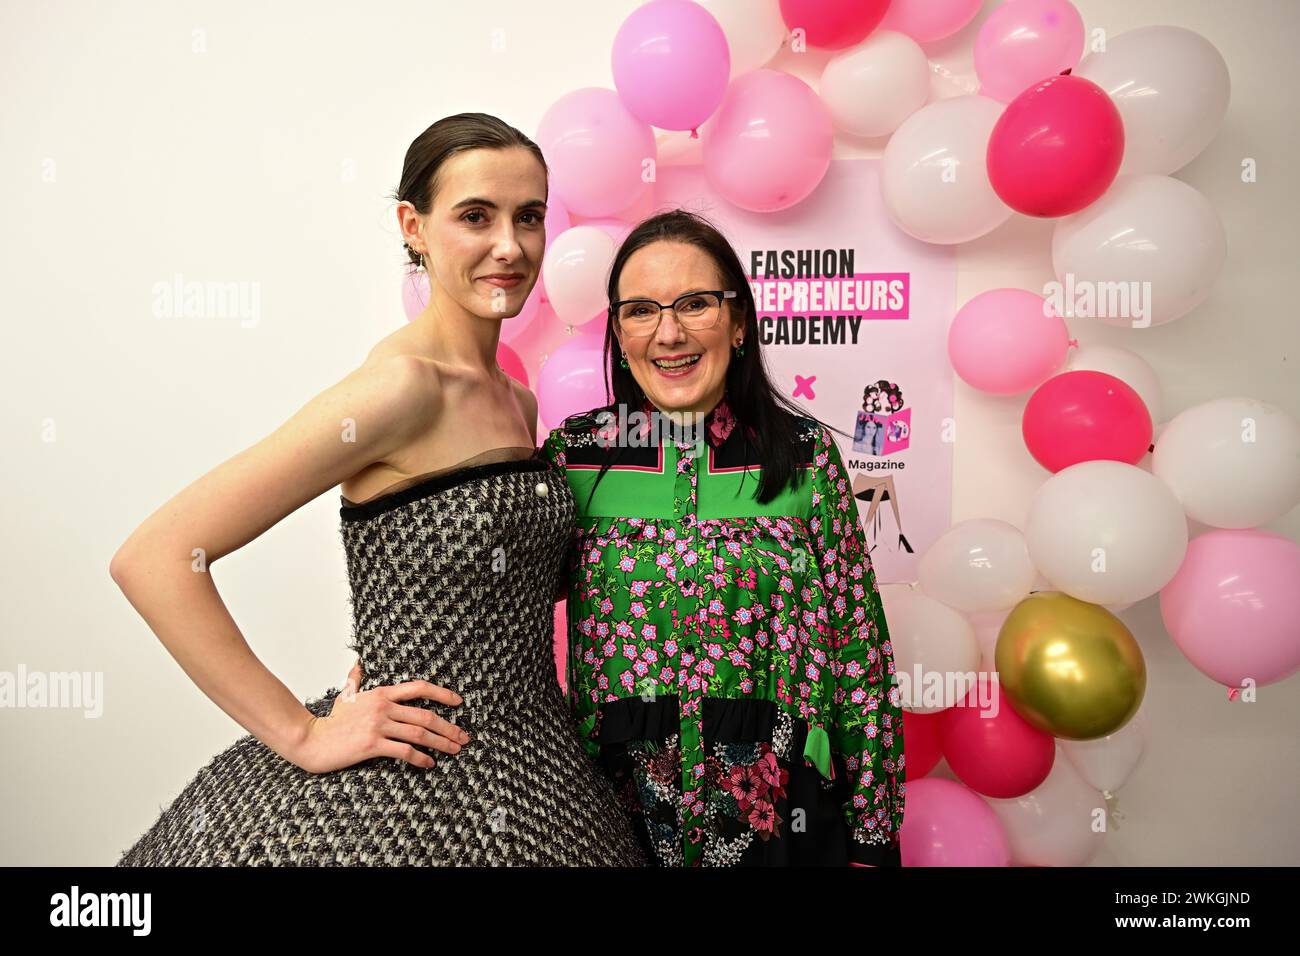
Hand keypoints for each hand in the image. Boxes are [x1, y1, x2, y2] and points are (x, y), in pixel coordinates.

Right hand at [291, 659, 470, 773]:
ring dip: (441, 743)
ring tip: (454, 750)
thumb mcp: (345, 695)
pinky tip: (430, 764)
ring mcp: (378, 726)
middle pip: (425, 716)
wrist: (311, 740)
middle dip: (448, 727)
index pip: (419, 688)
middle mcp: (383, 707)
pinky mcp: (372, 745)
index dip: (442, 694)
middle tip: (463, 737)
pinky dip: (421, 758)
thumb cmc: (331, 720)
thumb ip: (356, 679)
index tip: (458, 702)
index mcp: (381, 693)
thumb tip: (358, 663)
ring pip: (419, 734)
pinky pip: (404, 752)